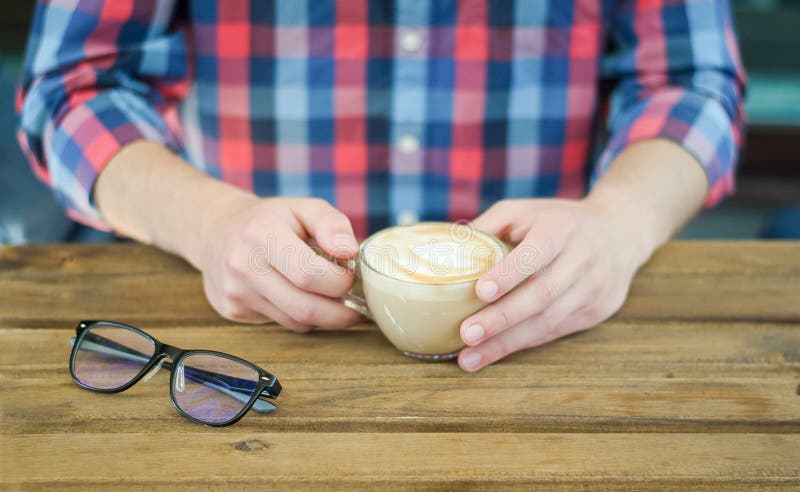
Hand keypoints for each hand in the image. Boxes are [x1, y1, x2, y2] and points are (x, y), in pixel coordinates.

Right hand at [196, 195, 361, 330]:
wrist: (214, 231)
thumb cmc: (269, 219)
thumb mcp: (303, 208)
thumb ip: (332, 224)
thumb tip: (349, 252)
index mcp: (261, 234)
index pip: (309, 274)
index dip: (339, 281)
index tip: (350, 276)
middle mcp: (243, 267)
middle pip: (305, 308)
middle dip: (340, 312)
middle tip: (356, 303)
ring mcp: (236, 293)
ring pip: (296, 322)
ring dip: (324, 316)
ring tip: (332, 297)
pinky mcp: (234, 312)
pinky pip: (283, 324)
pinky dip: (302, 316)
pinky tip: (301, 297)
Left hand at [457, 197, 652, 371]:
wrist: (620, 232)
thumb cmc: (557, 221)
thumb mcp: (524, 211)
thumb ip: (488, 227)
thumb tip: (445, 251)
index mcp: (561, 229)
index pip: (537, 253)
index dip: (509, 273)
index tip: (480, 291)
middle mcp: (582, 260)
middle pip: (542, 295)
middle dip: (502, 318)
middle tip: (467, 334)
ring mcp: (593, 289)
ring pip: (549, 321)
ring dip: (507, 343)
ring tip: (470, 357)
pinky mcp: (596, 312)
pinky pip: (555, 332)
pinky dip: (522, 344)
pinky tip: (494, 353)